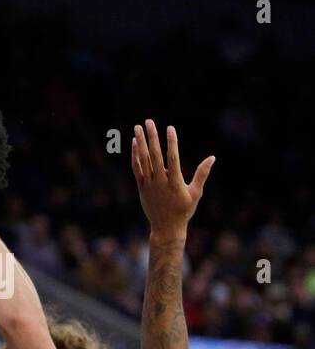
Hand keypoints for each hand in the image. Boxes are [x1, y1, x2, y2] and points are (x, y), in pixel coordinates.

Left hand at [131, 120, 214, 239]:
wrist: (166, 227)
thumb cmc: (184, 210)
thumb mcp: (196, 193)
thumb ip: (202, 174)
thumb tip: (212, 158)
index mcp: (175, 182)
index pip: (172, 158)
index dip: (171, 142)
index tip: (170, 128)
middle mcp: (160, 181)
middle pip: (154, 155)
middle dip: (152, 137)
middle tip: (149, 121)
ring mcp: (149, 183)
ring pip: (143, 159)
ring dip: (140, 142)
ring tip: (138, 127)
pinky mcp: (141, 186)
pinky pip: (136, 167)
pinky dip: (135, 155)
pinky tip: (135, 143)